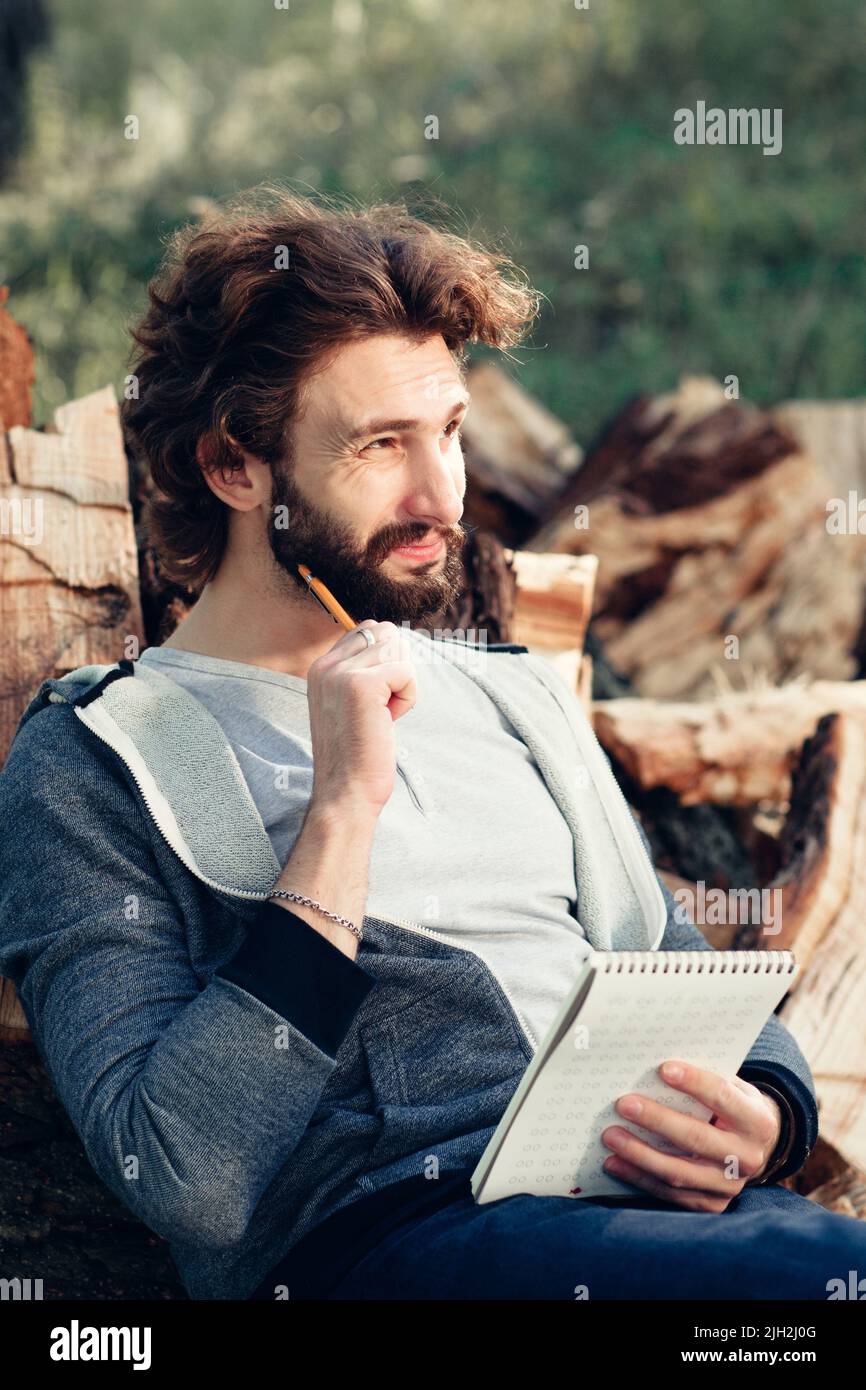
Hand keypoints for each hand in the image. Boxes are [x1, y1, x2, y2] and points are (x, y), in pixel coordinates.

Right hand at [306, 619, 416, 817]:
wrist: (346, 792)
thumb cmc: (358, 754)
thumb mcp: (353, 704)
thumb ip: (365, 672)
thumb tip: (397, 641)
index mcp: (321, 668)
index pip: (368, 630)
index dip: (388, 659)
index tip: (378, 699)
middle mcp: (326, 665)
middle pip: (386, 632)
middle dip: (397, 667)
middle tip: (382, 707)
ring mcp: (341, 673)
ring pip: (397, 649)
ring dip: (403, 684)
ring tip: (383, 715)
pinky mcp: (361, 685)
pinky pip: (406, 671)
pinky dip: (408, 698)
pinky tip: (389, 721)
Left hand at [600, 1059, 782, 1211]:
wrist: (756, 1147)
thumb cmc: (732, 1106)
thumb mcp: (732, 1089)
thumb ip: (706, 1079)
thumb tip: (654, 1066)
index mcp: (757, 1121)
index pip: (723, 1097)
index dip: (695, 1082)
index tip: (663, 1068)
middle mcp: (748, 1157)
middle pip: (697, 1138)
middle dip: (657, 1120)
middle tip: (623, 1104)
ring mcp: (729, 1186)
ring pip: (679, 1172)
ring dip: (639, 1154)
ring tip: (610, 1136)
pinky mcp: (711, 1204)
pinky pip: (670, 1194)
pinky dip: (639, 1178)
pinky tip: (615, 1163)